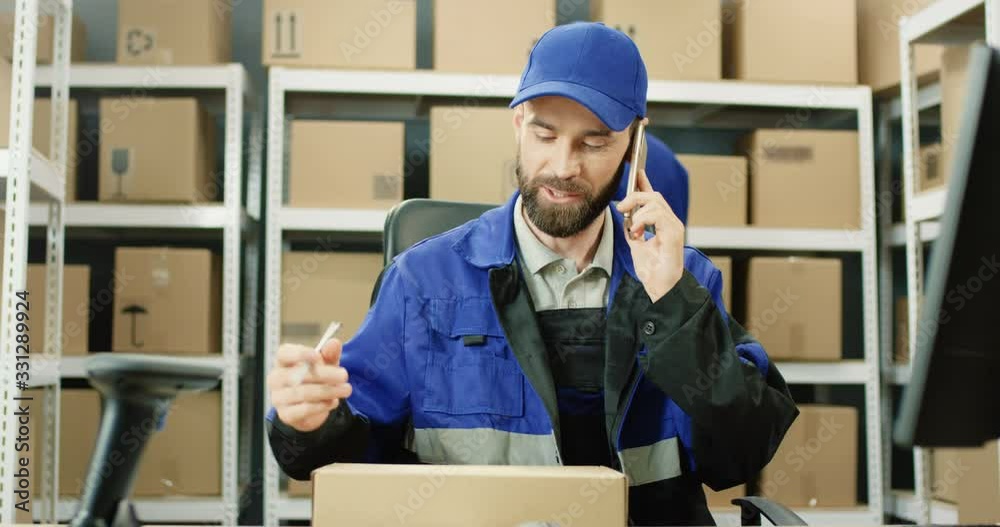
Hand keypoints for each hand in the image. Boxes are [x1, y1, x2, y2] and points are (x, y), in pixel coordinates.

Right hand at [268, 338, 352, 432]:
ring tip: (345, 389)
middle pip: (298, 374)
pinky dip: (322, 405)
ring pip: (303, 393)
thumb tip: (335, 343)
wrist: (310, 408)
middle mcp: (276, 378)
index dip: (299, 354)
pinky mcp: (286, 414)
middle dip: (325, 374)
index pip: (284, 353)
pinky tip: (333, 402)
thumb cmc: (314, 379)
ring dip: (328, 391)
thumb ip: (329, 354)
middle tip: (344, 375)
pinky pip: (304, 409)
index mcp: (283, 361)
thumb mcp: (324, 365)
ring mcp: (278, 397)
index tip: (317, 356)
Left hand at [615, 168, 684, 302]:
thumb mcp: (637, 245)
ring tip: (632, 226)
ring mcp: (674, 226)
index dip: (644, 183)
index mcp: (662, 223)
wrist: (660, 287)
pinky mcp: (674, 233)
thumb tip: (624, 217)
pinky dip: (643, 220)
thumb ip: (633, 230)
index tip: (636, 170)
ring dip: (638, 210)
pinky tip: (638, 231)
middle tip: (621, 207)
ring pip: (655, 201)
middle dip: (635, 196)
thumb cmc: (653, 270)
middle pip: (654, 195)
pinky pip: (658, 215)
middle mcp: (670, 222)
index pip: (653, 197)